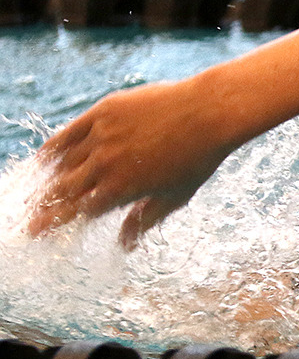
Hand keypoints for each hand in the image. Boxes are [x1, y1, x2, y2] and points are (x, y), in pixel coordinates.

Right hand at [28, 75, 239, 246]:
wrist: (208, 113)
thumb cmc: (197, 159)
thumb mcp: (175, 196)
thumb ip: (144, 219)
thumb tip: (124, 246)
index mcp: (121, 189)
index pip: (78, 211)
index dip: (56, 222)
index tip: (39, 232)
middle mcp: (105, 164)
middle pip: (63, 190)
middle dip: (44, 207)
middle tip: (30, 220)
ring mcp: (101, 136)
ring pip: (64, 162)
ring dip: (48, 180)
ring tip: (37, 193)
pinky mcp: (103, 112)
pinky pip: (69, 132)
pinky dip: (53, 147)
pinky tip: (42, 159)